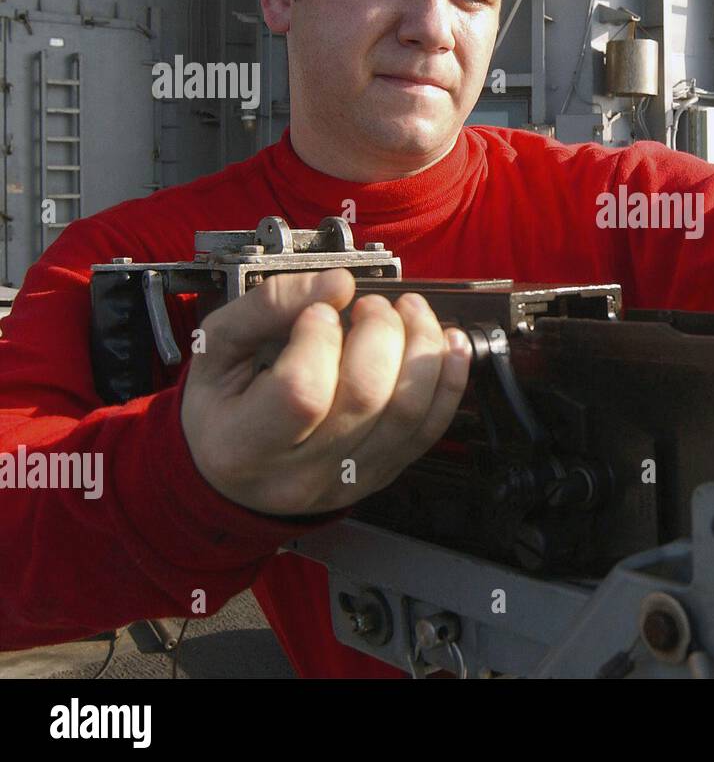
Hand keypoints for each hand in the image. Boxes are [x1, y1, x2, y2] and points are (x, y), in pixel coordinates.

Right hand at [180, 268, 471, 516]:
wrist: (232, 476)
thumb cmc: (221, 409)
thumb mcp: (215, 352)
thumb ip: (267, 308)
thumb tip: (337, 282)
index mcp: (242, 445)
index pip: (302, 392)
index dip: (320, 339)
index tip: (320, 311)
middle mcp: (299, 474)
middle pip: (365, 398)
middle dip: (380, 333)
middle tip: (371, 305)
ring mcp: (347, 479)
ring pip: (407, 413)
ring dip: (421, 347)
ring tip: (409, 313)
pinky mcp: (383, 473)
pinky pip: (431, 428)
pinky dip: (450, 378)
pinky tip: (448, 342)